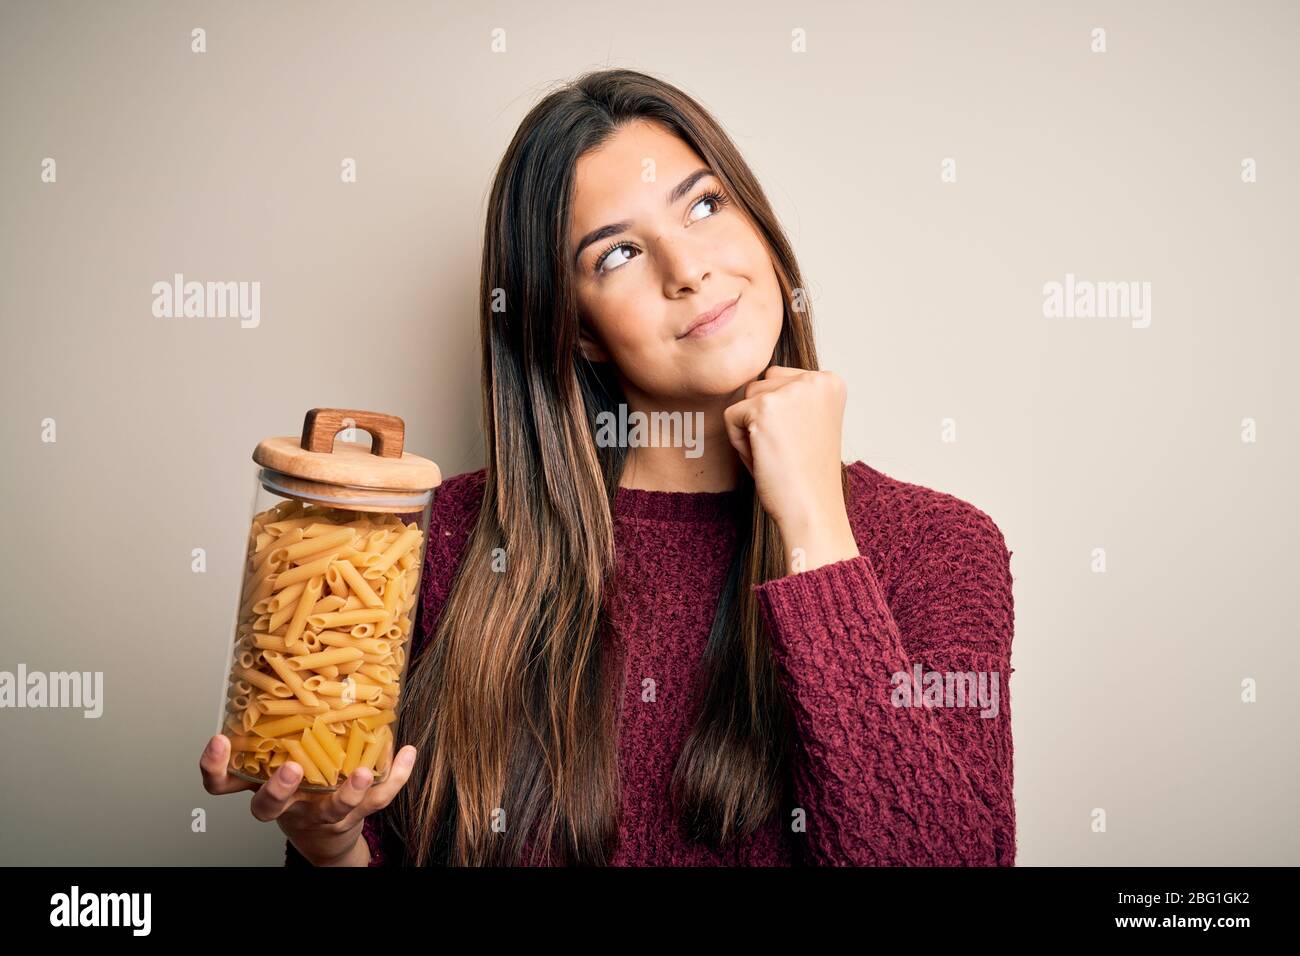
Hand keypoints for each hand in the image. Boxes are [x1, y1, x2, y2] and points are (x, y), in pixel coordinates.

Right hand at [199, 733, 416, 865]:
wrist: (324, 834)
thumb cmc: (300, 786)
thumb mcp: (279, 755)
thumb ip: (277, 721)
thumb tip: (291, 659)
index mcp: (262, 785)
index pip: (223, 784)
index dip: (214, 767)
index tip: (217, 740)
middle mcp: (287, 804)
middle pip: (269, 806)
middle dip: (279, 788)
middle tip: (291, 768)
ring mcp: (321, 814)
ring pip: (332, 810)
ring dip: (347, 792)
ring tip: (362, 772)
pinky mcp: (355, 815)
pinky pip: (379, 799)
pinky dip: (397, 776)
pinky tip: (408, 752)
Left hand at [723, 365, 858, 573]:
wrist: (812, 509)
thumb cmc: (808, 474)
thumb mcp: (810, 421)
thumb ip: (792, 396)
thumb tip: (757, 379)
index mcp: (830, 382)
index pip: (779, 380)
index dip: (779, 416)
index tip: (800, 442)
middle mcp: (816, 380)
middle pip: (760, 385)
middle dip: (762, 419)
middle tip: (787, 450)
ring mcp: (791, 391)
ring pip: (745, 398)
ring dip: (750, 429)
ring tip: (777, 454)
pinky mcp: (764, 407)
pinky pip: (731, 417)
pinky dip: (739, 443)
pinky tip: (765, 459)